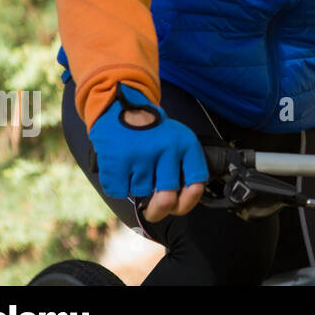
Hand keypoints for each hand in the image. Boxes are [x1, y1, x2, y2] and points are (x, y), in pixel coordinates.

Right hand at [89, 84, 208, 222]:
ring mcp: (143, 154)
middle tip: (152, 201)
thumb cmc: (151, 133)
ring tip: (134, 167)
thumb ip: (180, 168)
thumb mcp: (175, 140)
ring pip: (141, 194)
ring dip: (135, 187)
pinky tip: (120, 169)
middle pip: (166, 198)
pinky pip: (119, 191)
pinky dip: (117, 185)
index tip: (178, 203)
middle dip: (158, 206)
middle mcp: (168, 148)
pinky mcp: (119, 158)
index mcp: (186, 144)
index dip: (189, 200)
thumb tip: (174, 206)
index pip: (196, 182)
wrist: (120, 107)